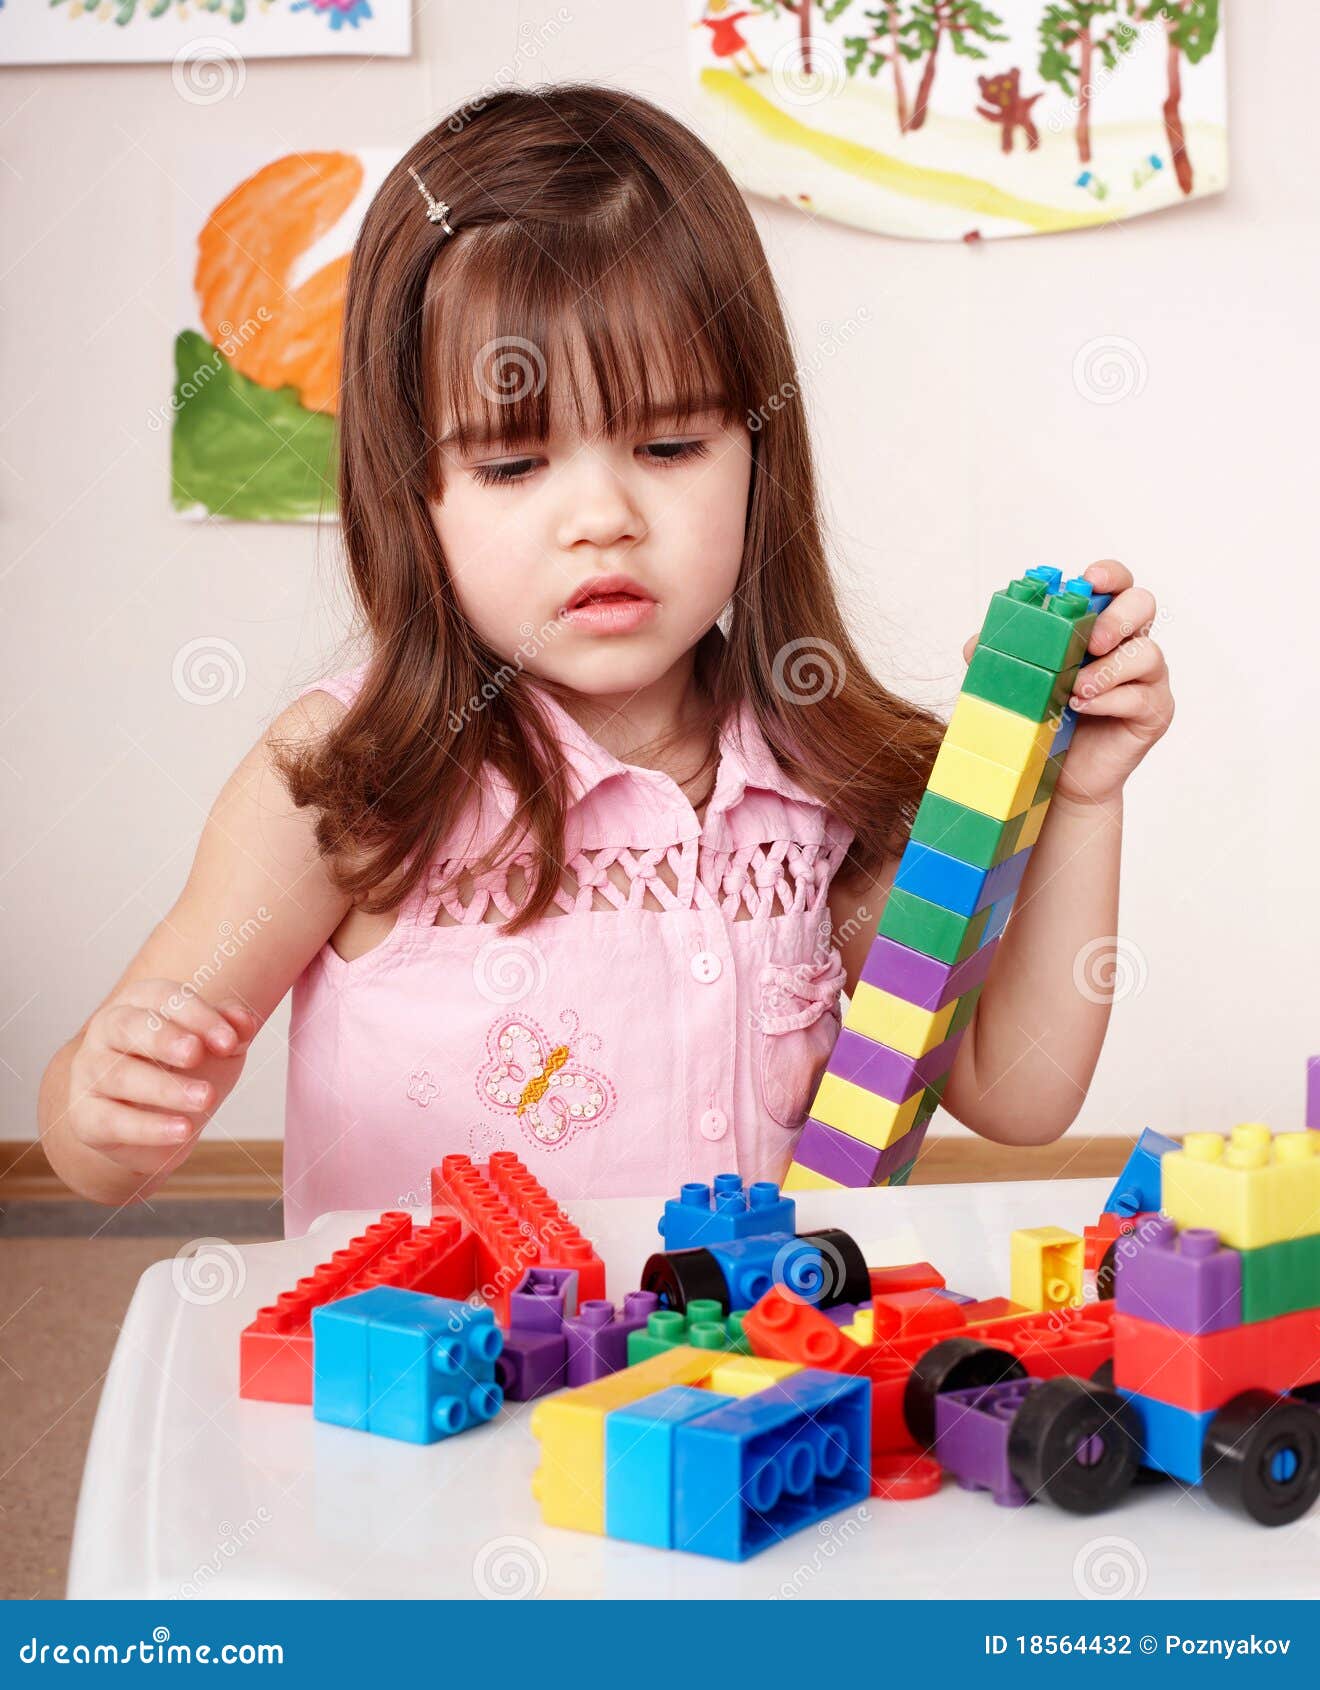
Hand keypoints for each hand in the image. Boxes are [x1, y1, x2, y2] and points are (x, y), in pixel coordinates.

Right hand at [66, 981, 257, 1179]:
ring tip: (205, 1099)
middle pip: (128, 1026)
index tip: (230, 1042)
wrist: (155, 1124)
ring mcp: (90, 1072)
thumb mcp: (216, 1048)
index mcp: (138, 1003)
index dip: (197, 1016)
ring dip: (165, 1088)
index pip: (162, 997)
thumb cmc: (184, 1070)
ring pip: (120, 1075)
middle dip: (164, 1039)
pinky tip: (183, 1130)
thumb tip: (242, 1022)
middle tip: (196, 1055)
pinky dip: (149, 1128)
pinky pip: (112, 1120)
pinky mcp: (85, 1115)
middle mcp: (106, 1031)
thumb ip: (230, 1031)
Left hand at [964, 559, 1172, 809]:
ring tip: (1075, 689)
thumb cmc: (1042, 722)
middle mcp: (1127, 644)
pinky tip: (1083, 708)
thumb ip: (999, 657)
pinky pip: (1142, 696)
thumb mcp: (1013, 682)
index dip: (1108, 575)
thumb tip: (975, 643)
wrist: (1056, 778)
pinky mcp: (1154, 711)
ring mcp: (1146, 678)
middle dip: (1117, 618)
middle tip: (1091, 642)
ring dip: (1107, 668)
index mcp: (1097, 625)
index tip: (1090, 581)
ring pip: (1147, 652)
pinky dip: (1110, 699)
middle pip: (1143, 605)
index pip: (1115, 584)